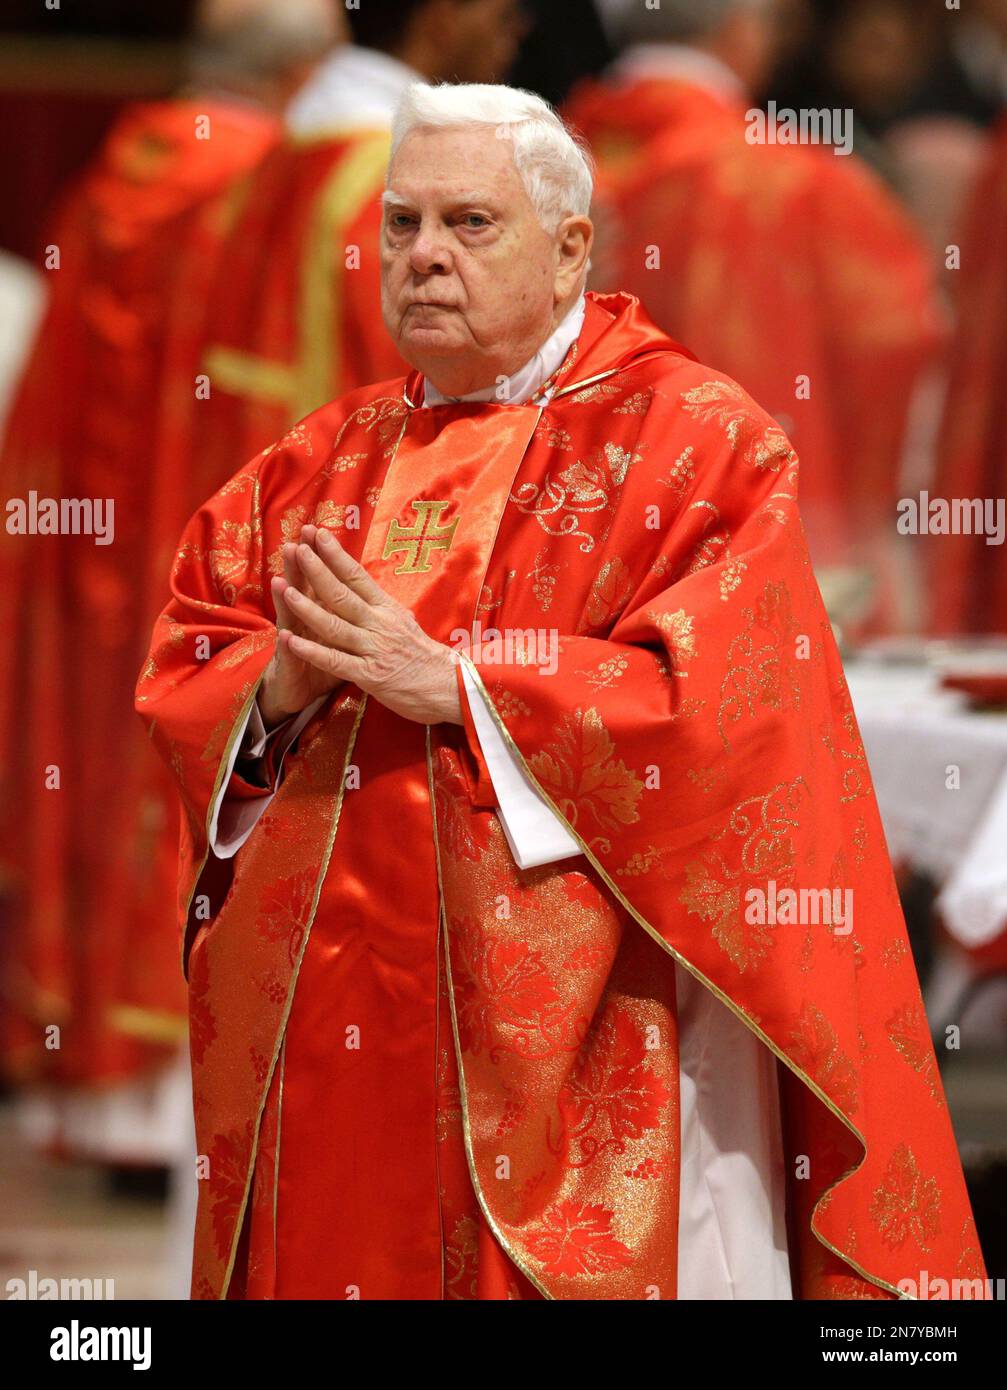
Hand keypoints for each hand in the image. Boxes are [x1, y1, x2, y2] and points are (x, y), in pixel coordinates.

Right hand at [258, 532, 345, 728]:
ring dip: (285, 600)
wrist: (296, 693)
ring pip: (289, 618)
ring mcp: (292, 643)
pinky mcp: (288, 668)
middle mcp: (302, 622)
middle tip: (296, 543)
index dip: (323, 559)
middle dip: (300, 568)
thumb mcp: (340, 635)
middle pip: (302, 590)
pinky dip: (289, 648)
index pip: (323, 579)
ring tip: (279, 580)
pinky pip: (290, 658)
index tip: (322, 533)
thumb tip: (369, 590)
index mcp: (320, 611)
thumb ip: (347, 612)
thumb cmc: (322, 662)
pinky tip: (284, 636)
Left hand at [271, 525, 463, 726]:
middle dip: (317, 569)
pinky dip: (311, 650)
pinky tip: (290, 640)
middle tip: (296, 547)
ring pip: (334, 624)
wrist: (449, 687)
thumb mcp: (404, 623)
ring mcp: (373, 648)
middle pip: (342, 593)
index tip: (318, 534)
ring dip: (307, 606)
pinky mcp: (369, 675)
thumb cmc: (425, 657)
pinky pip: (335, 661)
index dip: (336, 555)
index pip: (357, 576)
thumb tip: (363, 589)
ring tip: (285, 588)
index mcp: (387, 609)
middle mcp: (379, 623)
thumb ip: (380, 609)